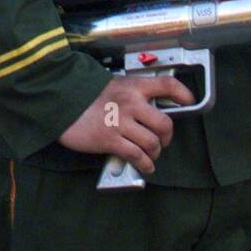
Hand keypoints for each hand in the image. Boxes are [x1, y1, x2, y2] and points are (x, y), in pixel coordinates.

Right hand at [58, 74, 194, 176]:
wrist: (61, 102)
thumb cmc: (87, 95)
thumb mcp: (115, 85)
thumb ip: (134, 95)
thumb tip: (153, 109)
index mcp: (133, 86)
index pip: (167, 85)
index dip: (183, 94)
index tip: (189, 101)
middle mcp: (131, 103)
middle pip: (164, 123)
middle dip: (167, 136)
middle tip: (163, 140)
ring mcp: (121, 123)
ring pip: (152, 143)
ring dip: (155, 152)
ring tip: (151, 153)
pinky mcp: (110, 140)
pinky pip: (137, 156)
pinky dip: (145, 164)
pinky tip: (146, 165)